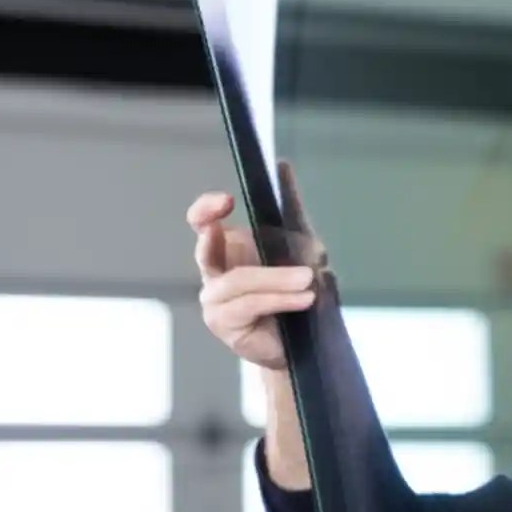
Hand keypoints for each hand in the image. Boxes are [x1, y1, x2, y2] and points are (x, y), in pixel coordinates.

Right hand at [188, 160, 330, 370]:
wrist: (304, 345)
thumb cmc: (297, 293)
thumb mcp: (303, 247)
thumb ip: (290, 209)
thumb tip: (282, 166)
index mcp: (227, 248)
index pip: (202, 222)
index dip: (206, 209)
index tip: (227, 200)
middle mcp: (214, 272)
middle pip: (205, 246)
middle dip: (214, 226)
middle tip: (235, 212)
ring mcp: (215, 300)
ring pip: (238, 280)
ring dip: (276, 278)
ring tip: (309, 279)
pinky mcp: (224, 324)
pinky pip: (249, 305)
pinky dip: (279, 298)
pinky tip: (305, 297)